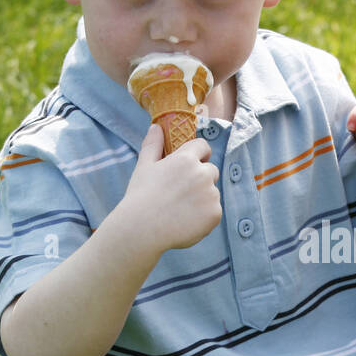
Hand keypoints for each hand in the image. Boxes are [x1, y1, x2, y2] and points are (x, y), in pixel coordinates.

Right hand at [121, 124, 221, 253]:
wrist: (142, 229)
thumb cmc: (140, 196)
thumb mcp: (144, 166)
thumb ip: (153, 145)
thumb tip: (156, 127)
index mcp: (186, 159)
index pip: (203, 146)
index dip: (199, 154)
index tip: (193, 164)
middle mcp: (202, 174)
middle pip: (211, 170)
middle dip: (200, 179)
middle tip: (180, 194)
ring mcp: (211, 194)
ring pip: (212, 193)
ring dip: (202, 199)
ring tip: (179, 210)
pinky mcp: (215, 214)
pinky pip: (214, 211)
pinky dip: (204, 216)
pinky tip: (185, 221)